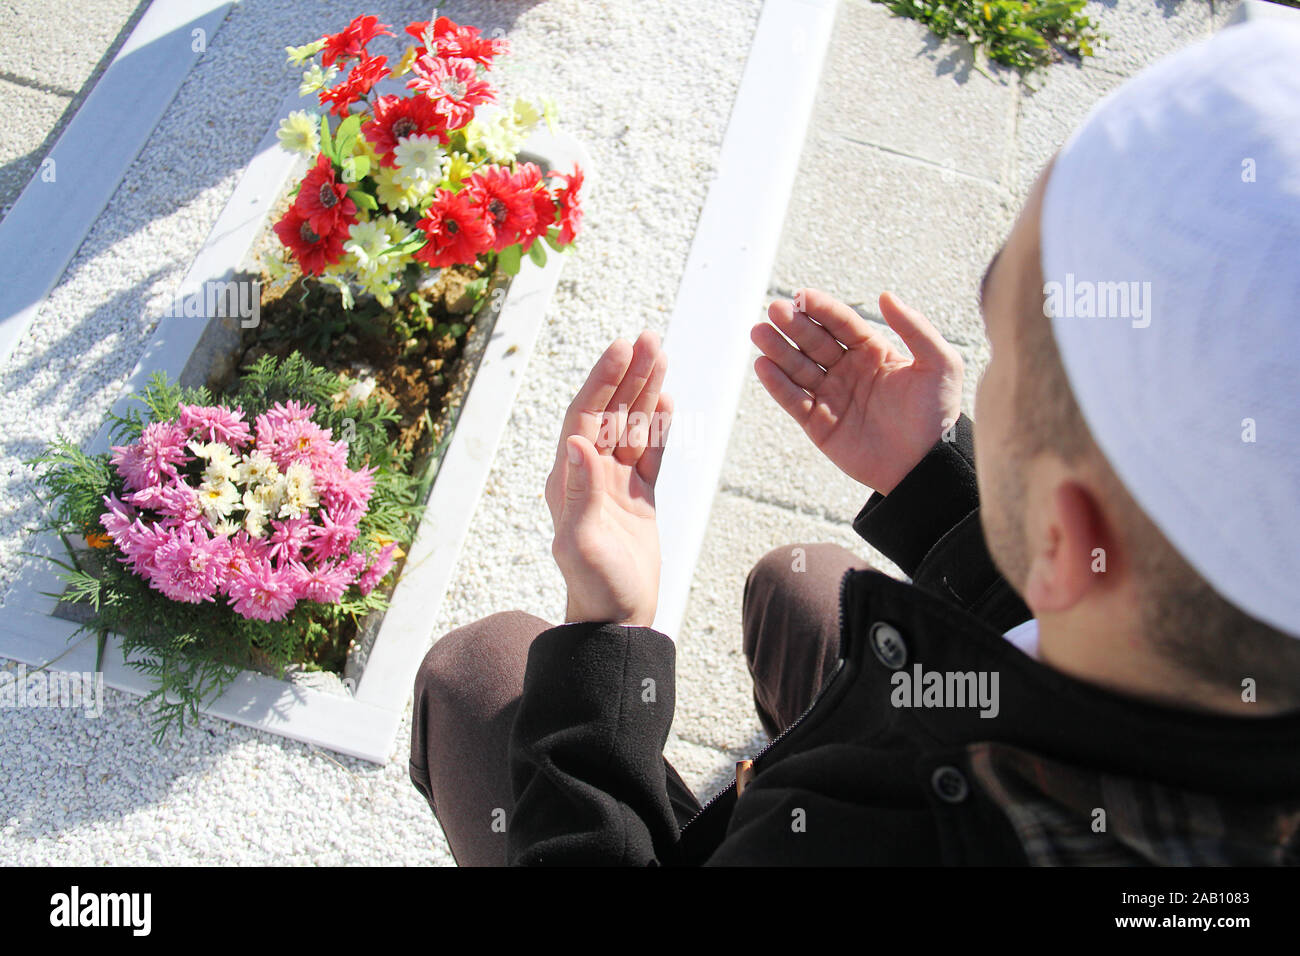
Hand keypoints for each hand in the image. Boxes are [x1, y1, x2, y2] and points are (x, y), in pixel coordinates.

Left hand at [545, 330, 672, 627]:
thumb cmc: (596, 586)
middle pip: (610, 411)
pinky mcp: (637, 498)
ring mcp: (615, 485)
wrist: (618, 619)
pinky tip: (667, 400)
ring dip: (645, 391)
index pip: (585, 415)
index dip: (603, 379)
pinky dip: (658, 425)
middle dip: (629, 374)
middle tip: (650, 338)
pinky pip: (649, 452)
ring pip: (632, 426)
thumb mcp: (583, 540)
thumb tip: (577, 440)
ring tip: (662, 354)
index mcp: (569, 479)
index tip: (622, 348)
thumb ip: (580, 490)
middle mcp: (588, 475)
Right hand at [751, 289, 963, 495]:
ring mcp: (832, 396)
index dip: (822, 309)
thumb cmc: (938, 415)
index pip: (842, 323)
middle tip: (775, 309)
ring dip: (778, 349)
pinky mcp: (819, 425)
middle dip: (794, 325)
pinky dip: (777, 384)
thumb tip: (885, 295)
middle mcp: (848, 371)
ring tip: (759, 332)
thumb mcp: (940, 364)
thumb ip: (915, 327)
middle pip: (815, 342)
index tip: (802, 296)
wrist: (926, 466)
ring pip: (799, 368)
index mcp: (874, 352)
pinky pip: (794, 401)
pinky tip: (763, 365)